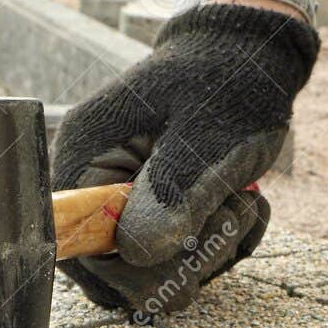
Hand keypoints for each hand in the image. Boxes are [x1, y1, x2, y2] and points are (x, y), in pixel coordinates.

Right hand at [53, 1, 318, 314]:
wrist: (253, 56)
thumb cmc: (226, 84)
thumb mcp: (206, 136)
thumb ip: (172, 194)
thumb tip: (139, 255)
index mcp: (84, 156)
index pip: (74, 245)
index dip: (124, 272)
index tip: (182, 260)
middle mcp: (96, 185)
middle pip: (118, 271)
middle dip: (185, 257)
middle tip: (232, 212)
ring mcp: (129, 203)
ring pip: (158, 271)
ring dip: (214, 248)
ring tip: (245, 198)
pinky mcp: (161, 215)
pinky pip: (185, 260)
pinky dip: (225, 243)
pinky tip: (249, 207)